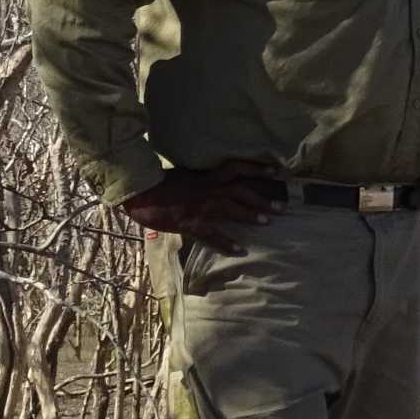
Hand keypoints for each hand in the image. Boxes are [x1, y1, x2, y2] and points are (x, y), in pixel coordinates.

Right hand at [122, 168, 277, 250]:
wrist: (138, 193)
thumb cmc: (159, 183)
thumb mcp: (184, 175)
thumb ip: (201, 179)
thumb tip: (214, 181)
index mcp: (207, 177)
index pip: (237, 168)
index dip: (258, 168)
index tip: (277, 171)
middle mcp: (208, 190)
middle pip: (241, 192)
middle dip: (262, 199)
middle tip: (281, 207)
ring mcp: (201, 207)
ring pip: (232, 210)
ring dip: (251, 216)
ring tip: (267, 222)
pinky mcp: (191, 223)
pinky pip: (212, 234)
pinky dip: (227, 242)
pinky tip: (240, 250)